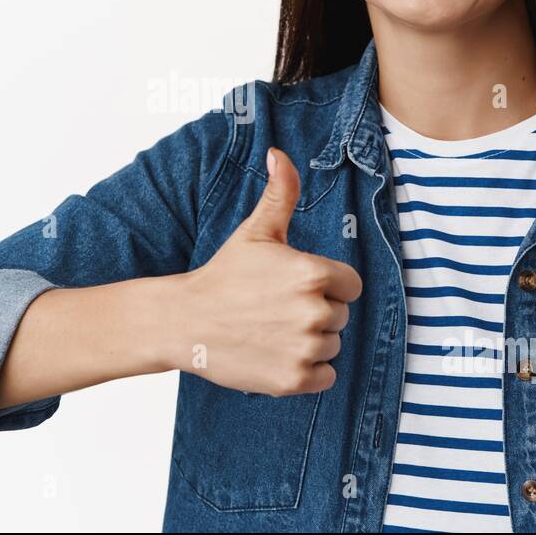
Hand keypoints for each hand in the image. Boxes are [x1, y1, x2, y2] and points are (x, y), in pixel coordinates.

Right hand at [168, 145, 362, 395]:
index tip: (293, 287)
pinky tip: (275, 355)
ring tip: (271, 331)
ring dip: (309, 342)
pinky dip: (305, 371)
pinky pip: (325, 376)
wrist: (184, 322)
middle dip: (314, 313)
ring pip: (331, 346)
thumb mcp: (255, 231)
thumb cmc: (224, 275)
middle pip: (340, 316)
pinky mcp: (293, 380)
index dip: (326, 285)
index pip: (350, 285)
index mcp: (313, 273)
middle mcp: (314, 312)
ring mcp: (304, 348)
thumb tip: (279, 154)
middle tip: (274, 309)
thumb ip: (280, 193)